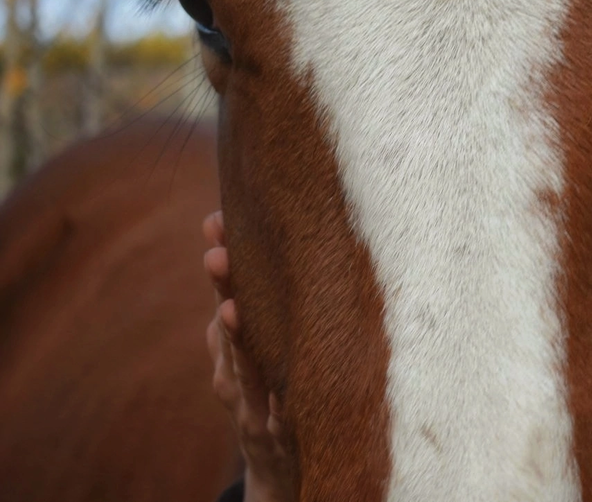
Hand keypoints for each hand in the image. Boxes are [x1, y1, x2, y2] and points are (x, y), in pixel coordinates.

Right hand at [204, 212, 293, 501]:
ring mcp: (251, 405)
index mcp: (232, 347)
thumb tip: (236, 233)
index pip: (225, 295)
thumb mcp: (253, 349)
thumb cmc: (269, 390)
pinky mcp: (276, 436)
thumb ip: (249, 301)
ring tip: (230, 310)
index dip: (221, 260)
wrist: (279, 467)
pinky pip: (278, 417)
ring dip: (236, 340)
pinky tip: (280, 388)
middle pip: (228, 327)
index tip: (214, 222)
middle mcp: (234, 374)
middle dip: (222, 290)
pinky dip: (276, 403)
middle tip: (216, 255)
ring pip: (243, 369)